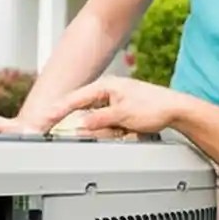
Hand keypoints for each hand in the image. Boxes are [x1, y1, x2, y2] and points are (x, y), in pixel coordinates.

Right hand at [41, 77, 189, 134]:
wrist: (175, 109)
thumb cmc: (154, 106)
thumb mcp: (122, 116)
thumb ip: (98, 121)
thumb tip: (79, 125)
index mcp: (105, 86)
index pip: (73, 99)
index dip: (56, 111)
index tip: (43, 119)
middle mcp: (107, 92)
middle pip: (81, 109)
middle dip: (73, 121)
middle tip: (60, 129)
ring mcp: (113, 101)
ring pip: (94, 118)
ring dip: (97, 128)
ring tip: (109, 132)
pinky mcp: (120, 111)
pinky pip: (106, 122)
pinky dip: (107, 130)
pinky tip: (114, 132)